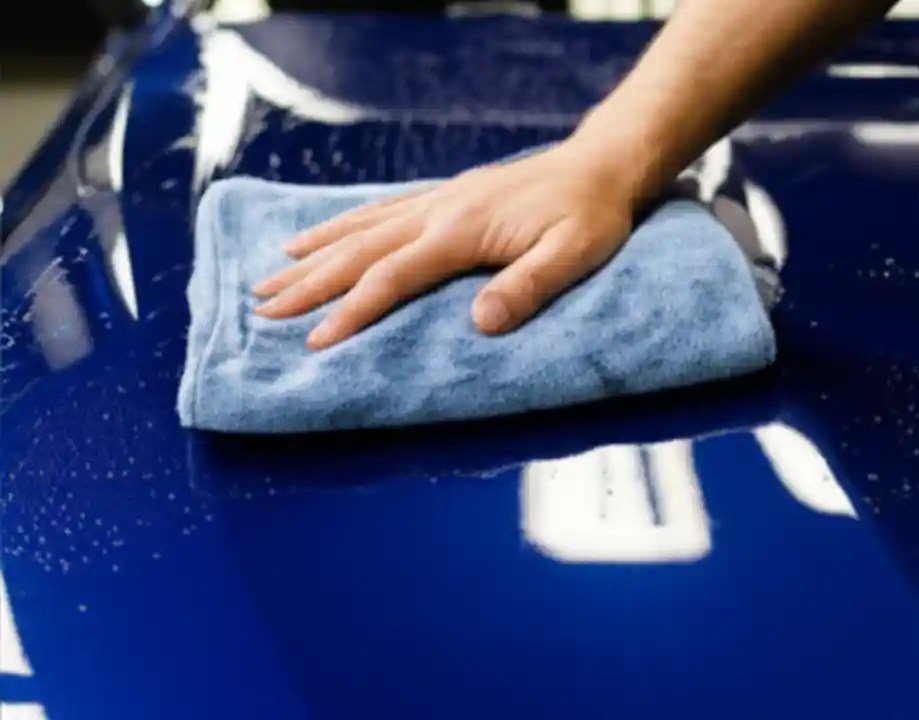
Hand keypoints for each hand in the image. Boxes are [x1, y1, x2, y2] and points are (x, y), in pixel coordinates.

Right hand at [251, 143, 643, 349]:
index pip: (392, 276)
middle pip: (360, 251)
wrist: (599, 166)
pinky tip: (317, 238)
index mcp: (460, 231)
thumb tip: (481, 324)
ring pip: (360, 229)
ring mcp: (436, 201)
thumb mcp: (574, 254)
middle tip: (263, 311)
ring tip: (269, 278)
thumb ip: (529, 286)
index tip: (313, 341)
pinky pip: (378, 211)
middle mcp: (437, 211)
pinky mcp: (443, 198)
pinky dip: (340, 226)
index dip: (351, 310)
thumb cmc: (591, 216)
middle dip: (310, 284)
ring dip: (313, 256)